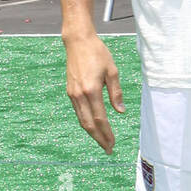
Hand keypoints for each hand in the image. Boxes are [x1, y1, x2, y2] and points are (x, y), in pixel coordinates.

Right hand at [64, 35, 125, 153]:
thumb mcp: (112, 71)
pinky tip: (94, 126)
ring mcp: (72, 94)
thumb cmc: (97, 53)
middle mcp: (79, 95)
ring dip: (92, 133)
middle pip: (88, 124)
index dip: (107, 134)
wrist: (77, 41)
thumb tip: (120, 111)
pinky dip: (86, 122)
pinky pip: (78, 112)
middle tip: (108, 149)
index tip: (113, 143)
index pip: (100, 119)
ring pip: (81, 120)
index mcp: (91, 90)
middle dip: (99, 139)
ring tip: (102, 141)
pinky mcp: (70, 91)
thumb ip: (116, 92)